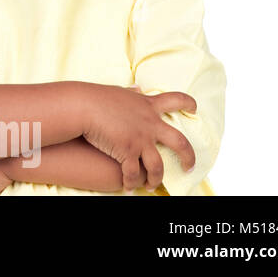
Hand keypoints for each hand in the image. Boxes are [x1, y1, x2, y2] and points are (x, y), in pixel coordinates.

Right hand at [80, 84, 196, 191]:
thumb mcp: (118, 91)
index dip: (189, 104)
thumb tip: (137, 88)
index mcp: (149, 106)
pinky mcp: (127, 152)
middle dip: (188, 157)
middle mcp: (150, 124)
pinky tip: (128, 187)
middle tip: (190, 167)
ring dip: (156, 179)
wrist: (82, 106)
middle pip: (180, 143)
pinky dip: (131, 182)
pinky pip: (134, 174)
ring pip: (158, 167)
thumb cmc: (95, 97)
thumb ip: (131, 93)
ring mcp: (140, 140)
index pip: (177, 100)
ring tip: (152, 186)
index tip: (195, 109)